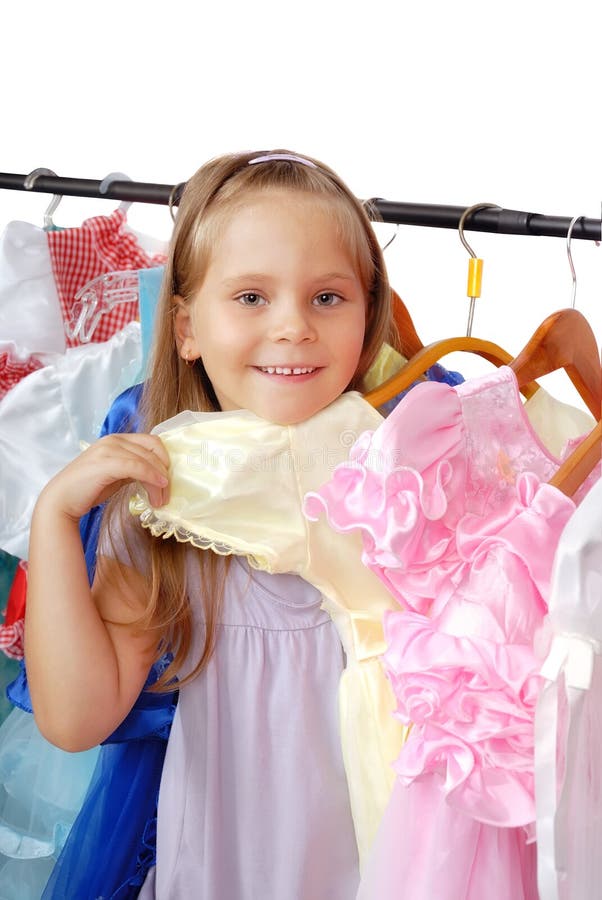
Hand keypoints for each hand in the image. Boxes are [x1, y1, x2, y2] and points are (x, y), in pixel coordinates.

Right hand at [37, 433, 170, 520]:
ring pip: (148, 459)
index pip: (151, 442)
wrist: (61, 501)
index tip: (168, 480)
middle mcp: (113, 440)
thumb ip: (133, 469)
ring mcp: (109, 449)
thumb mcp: (117, 475)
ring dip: (160, 480)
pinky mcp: (107, 462)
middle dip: (165, 471)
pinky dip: (151, 477)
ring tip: (161, 500)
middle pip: (153, 449)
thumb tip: (156, 474)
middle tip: (167, 493)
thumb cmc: (88, 489)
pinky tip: (157, 488)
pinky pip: (138, 467)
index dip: (164, 459)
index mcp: (116, 440)